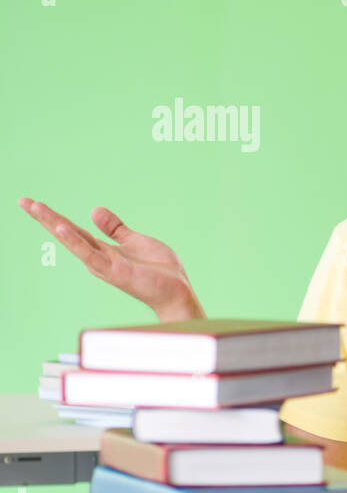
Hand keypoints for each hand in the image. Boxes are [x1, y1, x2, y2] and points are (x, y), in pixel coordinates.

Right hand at [17, 197, 205, 321]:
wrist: (177, 291)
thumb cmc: (159, 270)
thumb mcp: (136, 240)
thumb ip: (115, 228)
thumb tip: (94, 210)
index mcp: (103, 250)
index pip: (73, 230)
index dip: (53, 216)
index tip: (32, 202)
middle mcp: (98, 258)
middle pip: (67, 233)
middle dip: (45, 217)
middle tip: (23, 201)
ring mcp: (104, 265)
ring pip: (73, 241)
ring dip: (54, 224)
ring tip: (35, 207)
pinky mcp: (115, 272)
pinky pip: (90, 254)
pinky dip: (75, 242)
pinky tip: (61, 228)